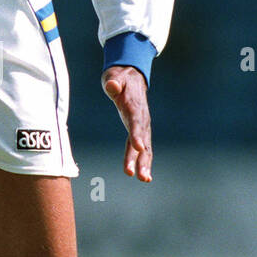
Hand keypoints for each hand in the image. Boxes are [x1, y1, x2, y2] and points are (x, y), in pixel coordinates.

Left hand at [101, 64, 152, 181]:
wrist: (132, 77)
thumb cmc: (120, 78)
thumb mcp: (115, 76)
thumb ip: (114, 82)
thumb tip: (112, 85)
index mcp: (135, 105)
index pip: (136, 121)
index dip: (137, 134)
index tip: (138, 147)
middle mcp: (141, 118)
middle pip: (143, 139)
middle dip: (142, 157)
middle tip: (141, 174)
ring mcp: (142, 126)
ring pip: (145, 147)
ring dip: (144, 163)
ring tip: (144, 179)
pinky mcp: (139, 131)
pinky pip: (141, 148)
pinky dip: (142, 162)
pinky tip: (144, 177)